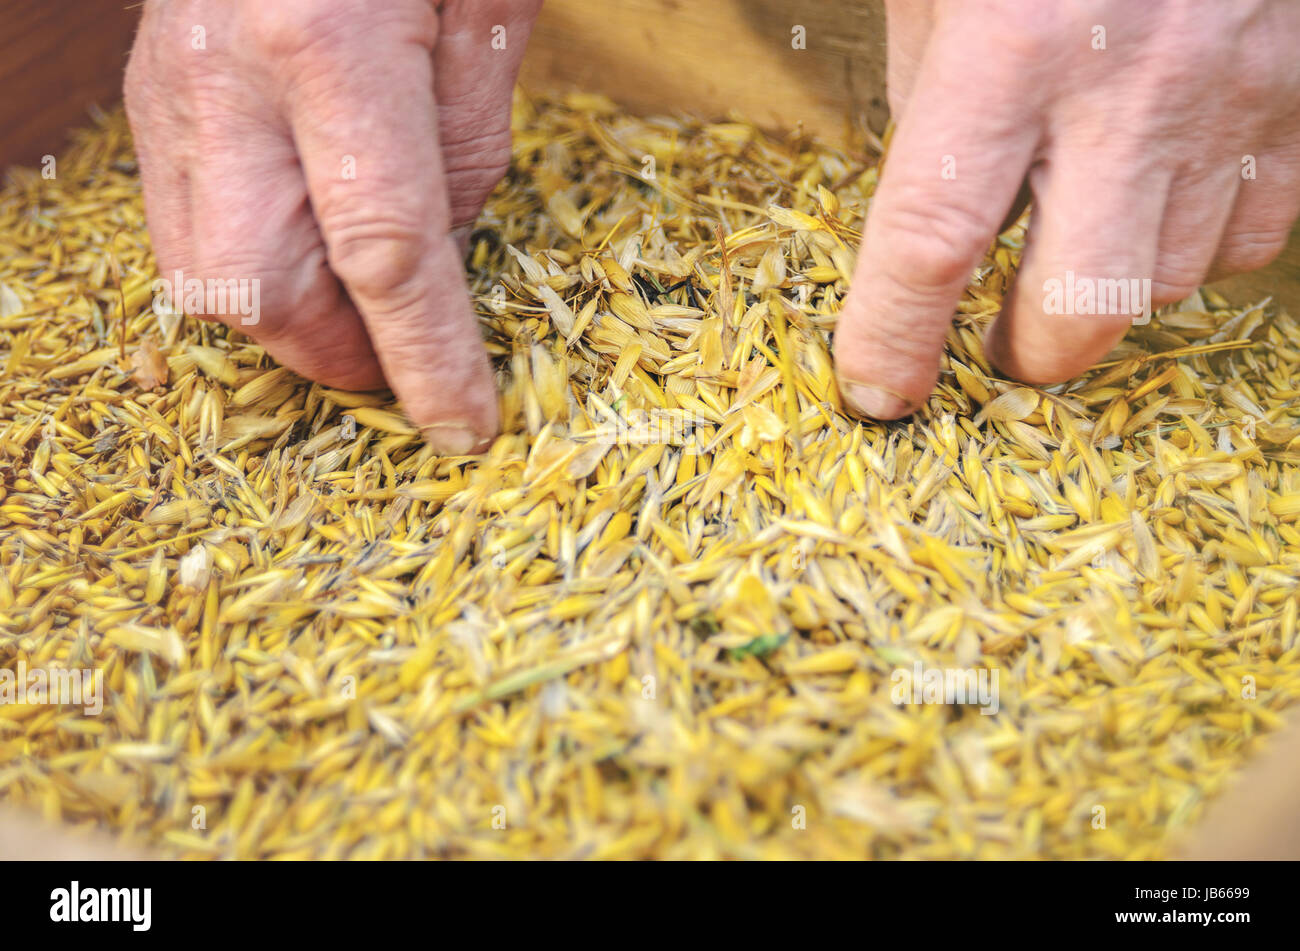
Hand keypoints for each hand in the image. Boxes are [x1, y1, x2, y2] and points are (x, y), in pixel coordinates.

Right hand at [125, 0, 541, 451]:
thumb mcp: (483, 22)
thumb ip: (461, 159)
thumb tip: (429, 268)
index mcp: (331, 52)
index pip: (386, 255)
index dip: (429, 357)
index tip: (466, 423)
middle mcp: (226, 81)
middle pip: (263, 290)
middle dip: (340, 354)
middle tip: (404, 357)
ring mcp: (167, 91)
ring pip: (205, 276)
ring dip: (290, 323)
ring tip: (357, 312)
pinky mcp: (146, 99)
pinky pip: (185, 228)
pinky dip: (250, 270)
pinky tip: (301, 252)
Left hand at [835, 0, 1299, 418]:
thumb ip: (935, 93)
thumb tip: (937, 216)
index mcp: (1009, 48)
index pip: (929, 243)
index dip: (894, 339)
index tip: (878, 391)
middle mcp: (1126, 89)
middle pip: (1075, 310)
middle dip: (1026, 356)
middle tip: (996, 348)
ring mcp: (1229, 99)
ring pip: (1164, 285)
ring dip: (1107, 297)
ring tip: (1076, 254)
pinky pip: (1251, 238)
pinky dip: (1194, 249)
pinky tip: (1157, 205)